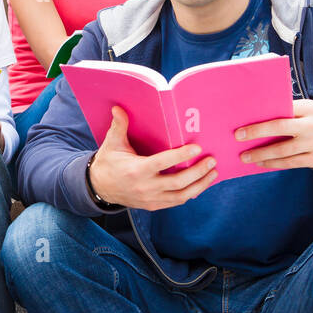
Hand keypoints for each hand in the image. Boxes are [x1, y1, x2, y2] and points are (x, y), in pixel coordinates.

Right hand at [88, 105, 217, 210]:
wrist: (100, 188)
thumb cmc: (108, 163)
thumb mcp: (112, 144)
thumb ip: (119, 126)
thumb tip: (118, 107)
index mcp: (136, 170)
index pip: (163, 163)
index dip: (181, 156)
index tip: (197, 148)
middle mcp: (145, 187)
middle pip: (178, 183)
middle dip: (198, 172)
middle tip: (212, 161)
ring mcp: (150, 199)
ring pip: (181, 196)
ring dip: (200, 185)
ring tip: (212, 173)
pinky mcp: (153, 205)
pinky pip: (176, 201)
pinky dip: (190, 193)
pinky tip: (200, 184)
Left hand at [236, 98, 312, 170]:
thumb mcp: (307, 111)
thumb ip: (288, 112)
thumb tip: (255, 116)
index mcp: (310, 108)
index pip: (284, 109)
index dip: (264, 115)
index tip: (244, 121)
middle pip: (281, 128)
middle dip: (258, 132)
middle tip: (239, 137)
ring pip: (283, 150)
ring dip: (261, 154)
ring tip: (245, 157)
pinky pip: (290, 163)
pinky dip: (273, 164)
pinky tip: (261, 163)